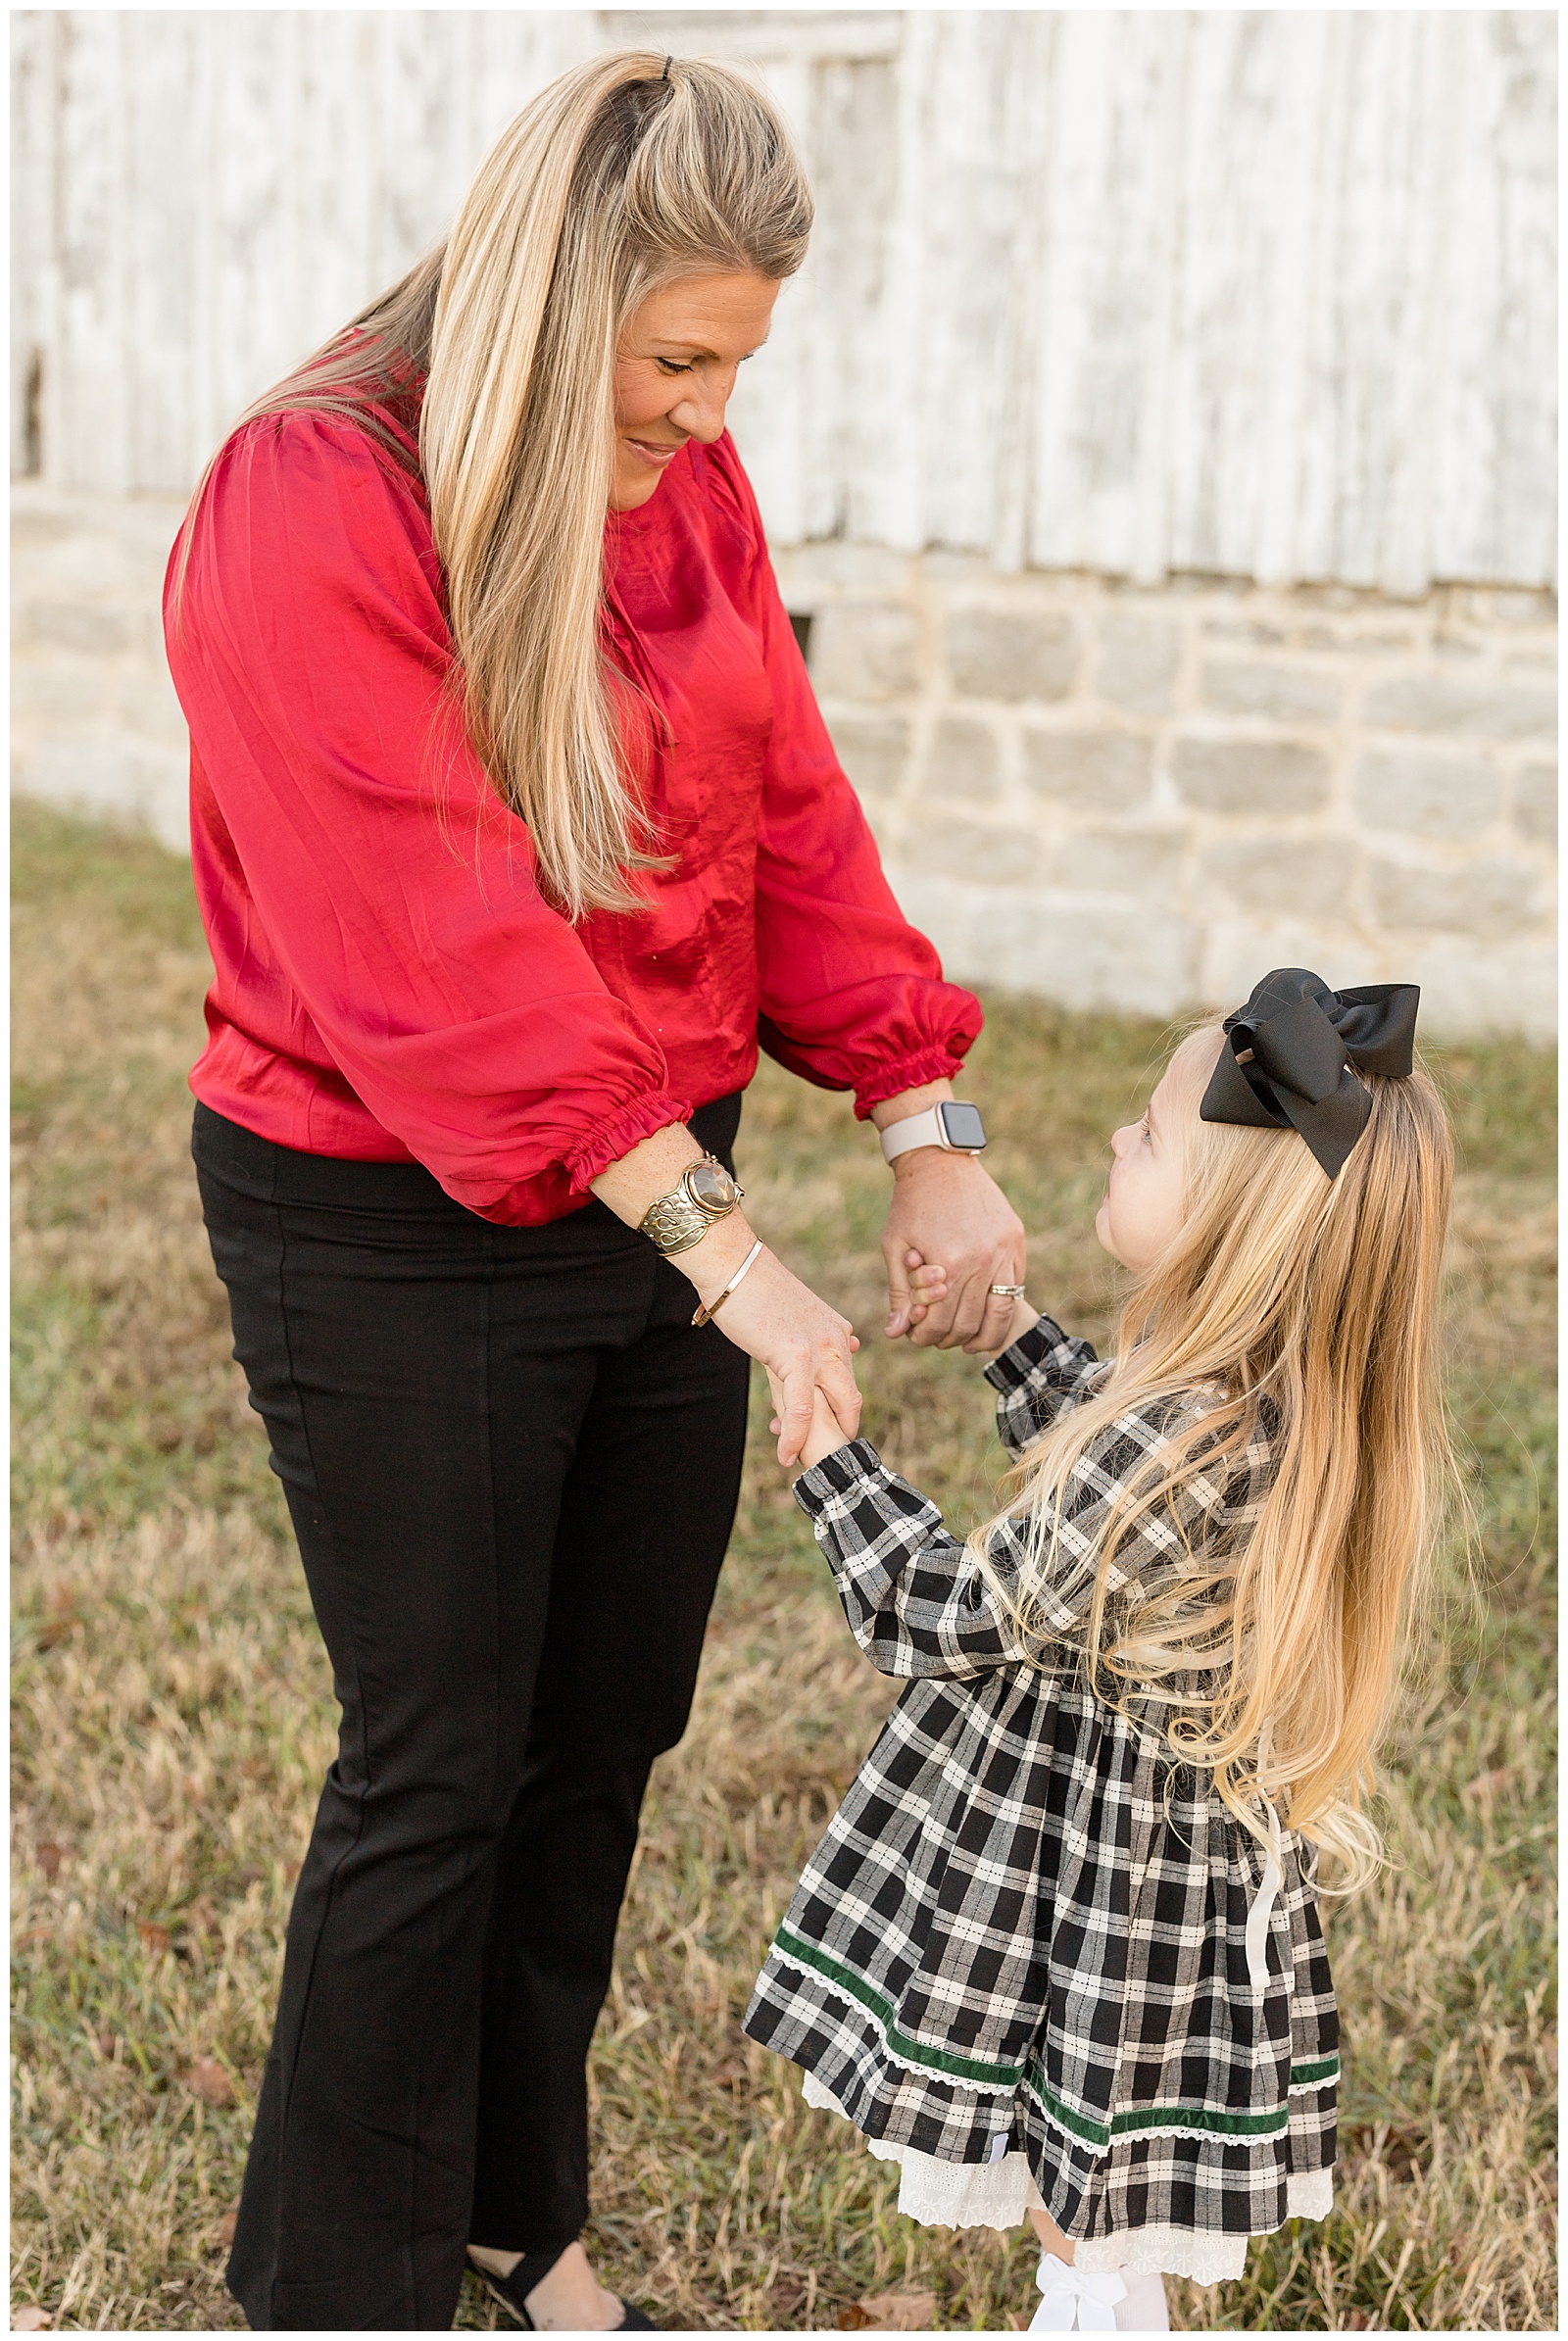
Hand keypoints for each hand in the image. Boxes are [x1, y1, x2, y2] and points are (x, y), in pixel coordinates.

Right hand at [588, 1123, 859, 1467]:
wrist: (734, 1266)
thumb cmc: (755, 1292)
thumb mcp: (796, 1319)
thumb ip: (817, 1341)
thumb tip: (847, 1349)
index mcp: (839, 1333)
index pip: (847, 1386)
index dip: (834, 1417)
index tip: (817, 1437)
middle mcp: (838, 1341)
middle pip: (848, 1401)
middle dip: (835, 1435)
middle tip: (817, 1459)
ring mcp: (820, 1348)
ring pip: (831, 1408)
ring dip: (818, 1442)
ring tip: (805, 1466)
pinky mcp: (795, 1355)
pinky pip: (800, 1407)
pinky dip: (795, 1435)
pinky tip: (786, 1455)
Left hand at [881, 1150, 1026, 1351]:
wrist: (941, 1163)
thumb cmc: (912, 1205)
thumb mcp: (895, 1247)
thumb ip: (899, 1293)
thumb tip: (896, 1333)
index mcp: (950, 1265)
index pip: (941, 1322)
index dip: (926, 1336)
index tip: (917, 1337)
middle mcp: (982, 1261)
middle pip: (970, 1322)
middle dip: (951, 1338)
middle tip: (940, 1340)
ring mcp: (1004, 1252)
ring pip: (1001, 1313)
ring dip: (984, 1334)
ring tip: (969, 1342)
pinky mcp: (1016, 1242)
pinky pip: (1015, 1287)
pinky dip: (1001, 1306)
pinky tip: (985, 1313)